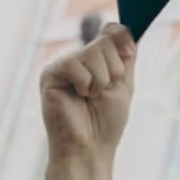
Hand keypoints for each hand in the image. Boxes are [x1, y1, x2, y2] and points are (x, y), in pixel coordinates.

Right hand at [39, 23, 135, 179]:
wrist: (89, 149)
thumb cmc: (105, 123)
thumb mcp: (123, 84)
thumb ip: (126, 57)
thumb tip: (127, 30)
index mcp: (95, 61)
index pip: (110, 31)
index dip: (122, 38)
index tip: (129, 52)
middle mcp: (78, 59)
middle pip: (104, 41)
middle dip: (113, 70)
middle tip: (101, 92)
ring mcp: (63, 65)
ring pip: (93, 51)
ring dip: (100, 80)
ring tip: (89, 97)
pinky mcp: (50, 74)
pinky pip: (76, 64)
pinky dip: (84, 83)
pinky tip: (77, 97)